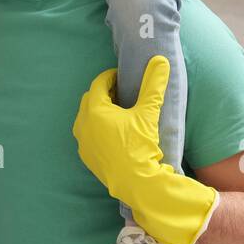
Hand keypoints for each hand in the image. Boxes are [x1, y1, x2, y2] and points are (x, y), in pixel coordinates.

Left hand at [72, 55, 219, 243]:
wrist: (137, 183)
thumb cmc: (140, 145)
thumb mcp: (148, 113)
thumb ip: (154, 85)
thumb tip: (160, 60)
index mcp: (94, 110)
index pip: (99, 84)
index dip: (110, 77)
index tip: (122, 76)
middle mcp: (83, 125)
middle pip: (90, 100)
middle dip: (104, 93)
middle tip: (121, 92)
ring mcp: (83, 143)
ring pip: (86, 118)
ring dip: (98, 111)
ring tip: (118, 112)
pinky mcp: (87, 157)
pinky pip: (88, 135)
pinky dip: (97, 129)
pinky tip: (113, 133)